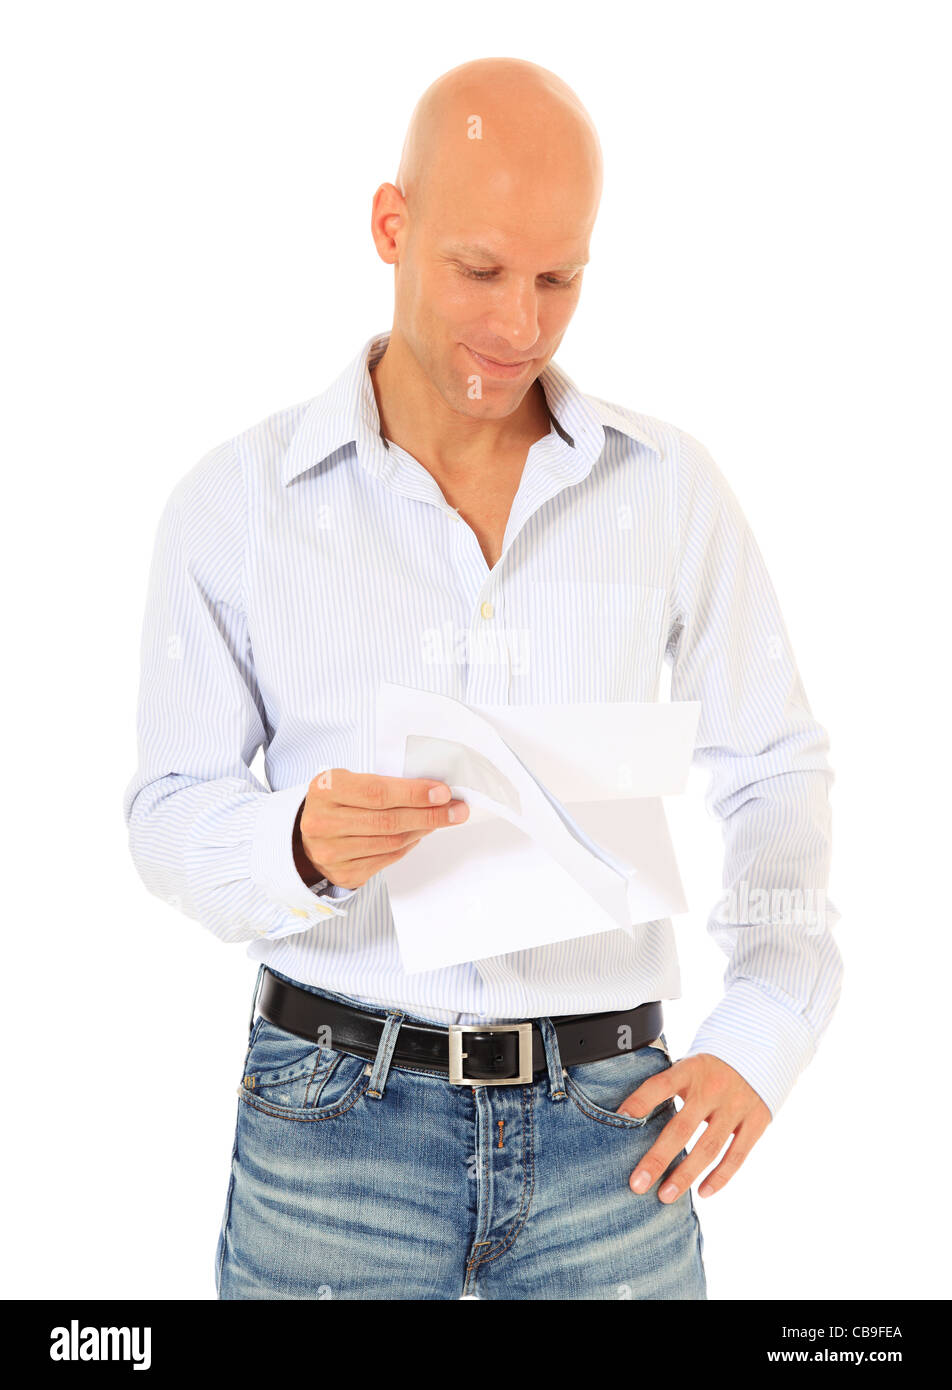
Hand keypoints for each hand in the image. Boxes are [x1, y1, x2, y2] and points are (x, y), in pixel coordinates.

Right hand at [295, 769, 468, 889]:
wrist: (306, 834)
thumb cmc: (337, 801)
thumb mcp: (348, 781)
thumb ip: (383, 783)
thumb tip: (432, 790)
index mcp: (325, 789)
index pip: (377, 792)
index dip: (414, 793)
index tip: (443, 792)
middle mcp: (323, 822)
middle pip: (388, 820)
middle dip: (429, 814)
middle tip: (457, 809)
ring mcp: (331, 852)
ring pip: (391, 842)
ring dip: (423, 830)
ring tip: (442, 819)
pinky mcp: (343, 873)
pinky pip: (387, 859)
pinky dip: (409, 845)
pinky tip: (419, 834)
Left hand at [620, 1052, 771, 1201]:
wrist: (758, 1051)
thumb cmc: (709, 1068)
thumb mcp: (688, 1066)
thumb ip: (666, 1087)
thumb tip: (628, 1116)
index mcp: (690, 1070)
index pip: (661, 1085)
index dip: (640, 1101)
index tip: (619, 1119)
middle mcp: (713, 1088)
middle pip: (681, 1128)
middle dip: (658, 1159)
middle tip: (637, 1184)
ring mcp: (736, 1106)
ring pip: (708, 1148)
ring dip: (686, 1175)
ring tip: (665, 1197)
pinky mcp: (757, 1121)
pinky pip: (737, 1155)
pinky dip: (720, 1177)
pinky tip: (702, 1192)